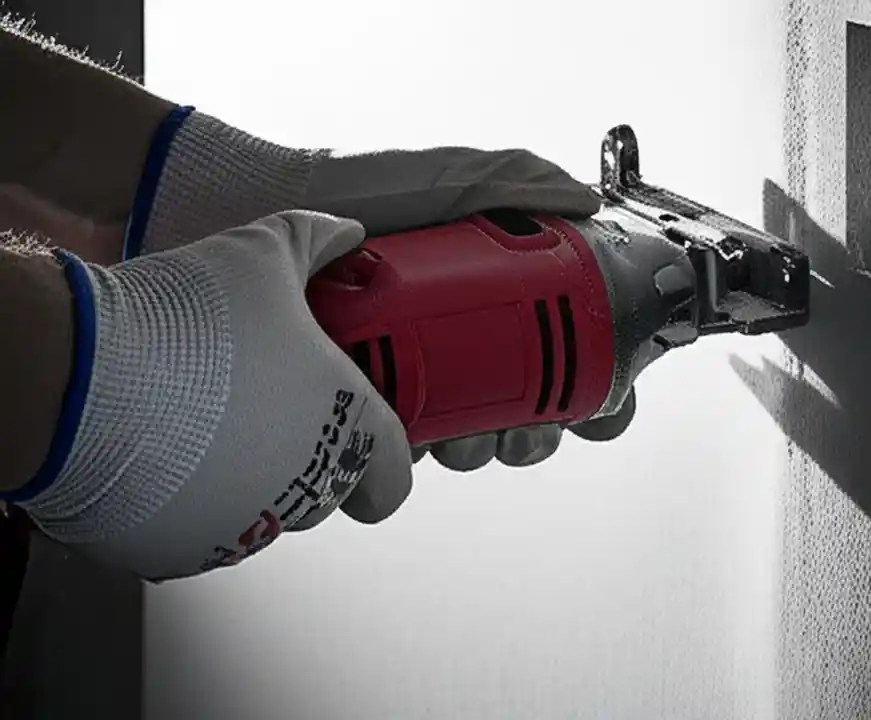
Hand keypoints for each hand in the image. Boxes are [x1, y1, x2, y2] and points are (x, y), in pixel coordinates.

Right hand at [12, 211, 410, 580]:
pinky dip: (191, 502)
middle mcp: (304, 492)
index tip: (362, 436)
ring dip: (251, 478)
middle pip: (328, 492)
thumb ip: (318, 242)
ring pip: (266, 514)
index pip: (395, 478)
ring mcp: (243, 531)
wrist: (78, 377)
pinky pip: (201, 533)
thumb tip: (346, 234)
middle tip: (275, 412)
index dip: (384, 459)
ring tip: (213, 422)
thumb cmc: (185, 320)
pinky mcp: (180, 554)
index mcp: (348, 429)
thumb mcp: (263, 254)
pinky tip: (168, 453)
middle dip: (309, 455)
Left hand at [126, 108, 630, 472]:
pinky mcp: (350, 403)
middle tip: (526, 431)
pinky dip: (410, 457)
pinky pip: (393, 450)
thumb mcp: (436, 179)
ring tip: (463, 433)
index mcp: (486, 292)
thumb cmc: (334, 189)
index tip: (597, 405)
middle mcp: (452, 336)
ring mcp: (405, 371)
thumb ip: (510, 180)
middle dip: (538, 432)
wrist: (229, 210)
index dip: (594, 384)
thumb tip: (583, 201)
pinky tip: (406, 441)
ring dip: (482, 448)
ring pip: (468, 435)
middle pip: (528, 406)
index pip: (565, 346)